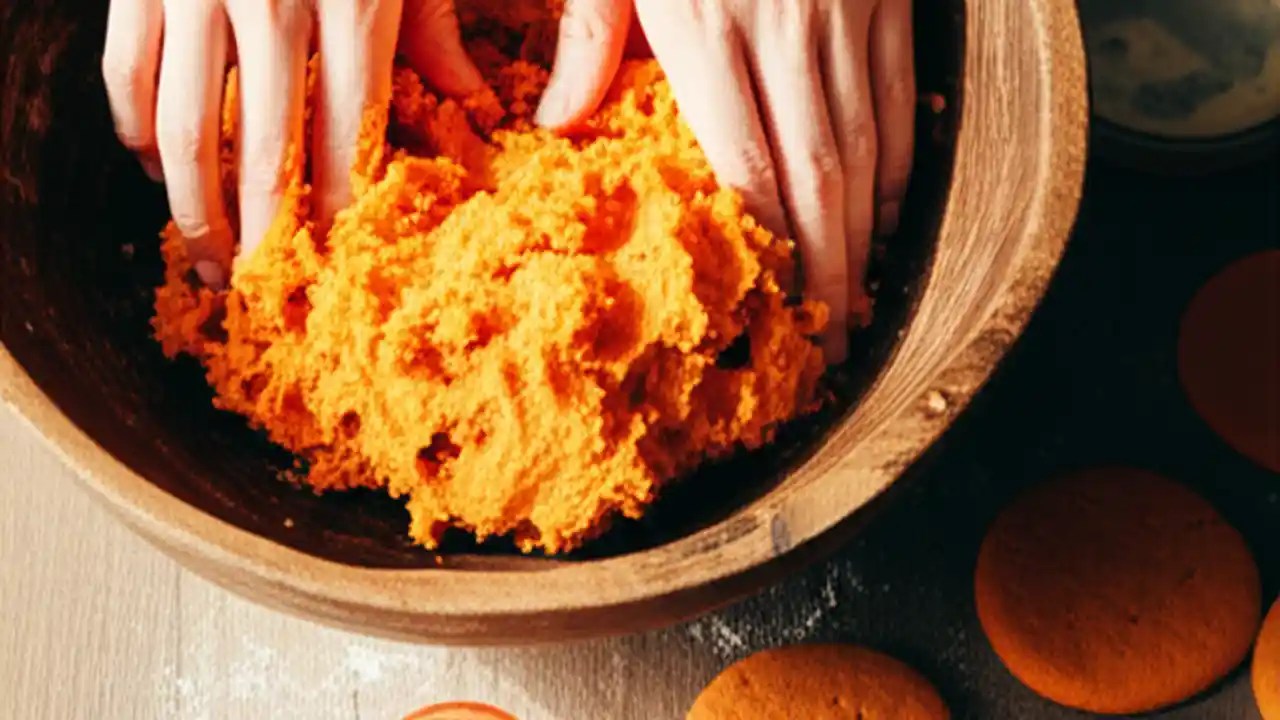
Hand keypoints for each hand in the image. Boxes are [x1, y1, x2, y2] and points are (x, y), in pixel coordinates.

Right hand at [102, 0, 482, 288]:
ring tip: (207, 261)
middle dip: (264, 230)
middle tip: (265, 289)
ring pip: (185, 128)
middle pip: (262, 145)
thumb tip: (475, 110)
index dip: (341, 201)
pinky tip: (158, 172)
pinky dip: (136, 132)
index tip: (339, 255)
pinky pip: (124, 75)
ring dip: (192, 208)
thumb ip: (432, 28)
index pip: (347, 125)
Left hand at [536, 0, 915, 361]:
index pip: (744, 162)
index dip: (763, 246)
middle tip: (829, 342)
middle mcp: (784, 27)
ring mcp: (843, 11)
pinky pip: (898, 94)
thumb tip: (554, 122)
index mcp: (705, 23)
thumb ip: (588, 30)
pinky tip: (884, 217)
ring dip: (864, 231)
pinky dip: (896, 163)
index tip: (766, 309)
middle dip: (827, 269)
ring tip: (857, 300)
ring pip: (863, 145)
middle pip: (815, 174)